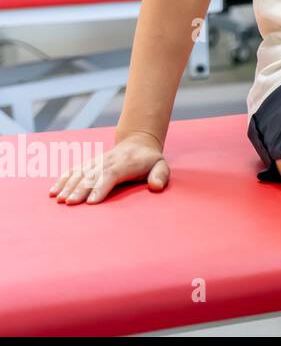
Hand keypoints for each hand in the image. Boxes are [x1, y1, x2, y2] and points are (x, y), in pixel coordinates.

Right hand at [48, 131, 169, 204]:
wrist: (138, 142)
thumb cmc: (150, 161)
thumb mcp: (162, 166)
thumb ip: (161, 176)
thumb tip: (156, 186)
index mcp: (126, 163)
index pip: (111, 174)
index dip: (100, 187)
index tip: (91, 202)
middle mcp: (108, 160)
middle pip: (92, 174)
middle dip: (80, 189)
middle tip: (70, 203)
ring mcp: (97, 161)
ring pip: (80, 172)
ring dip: (68, 185)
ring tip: (59, 199)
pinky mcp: (89, 163)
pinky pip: (74, 170)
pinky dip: (63, 179)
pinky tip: (53, 191)